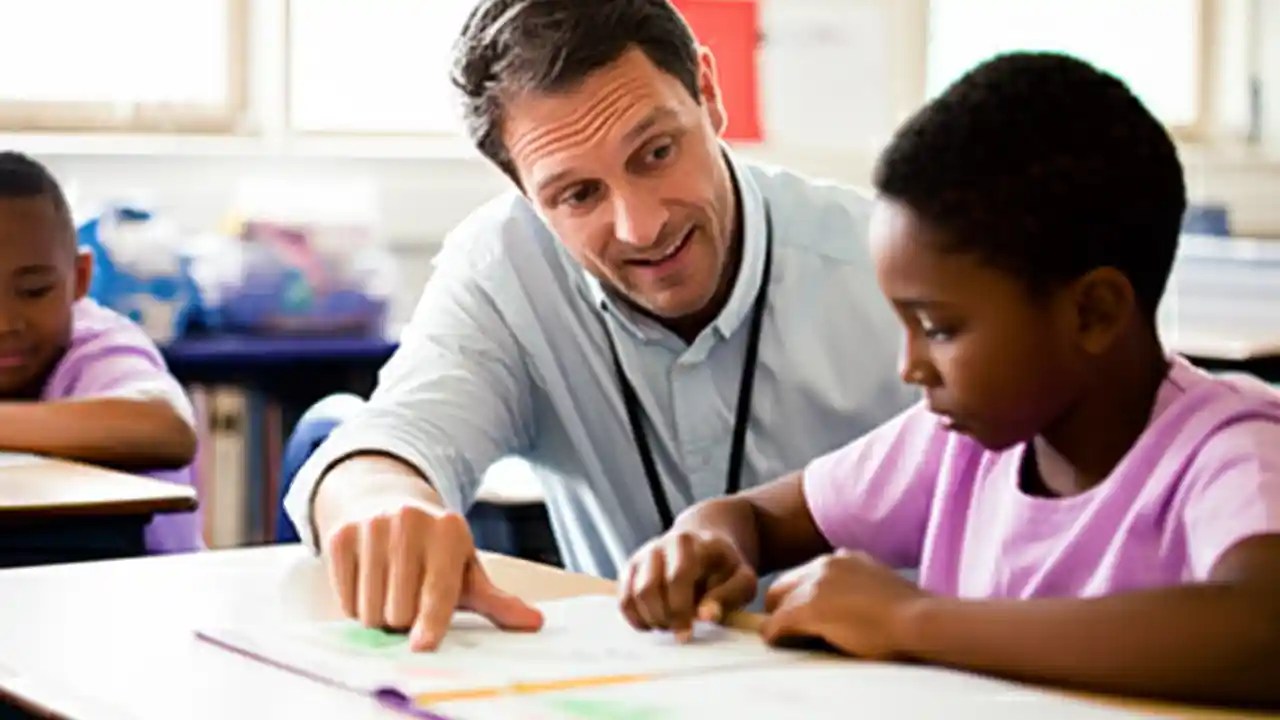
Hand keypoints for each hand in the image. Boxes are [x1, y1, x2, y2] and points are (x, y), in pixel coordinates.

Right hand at [324, 500, 543, 650]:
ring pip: (370, 609)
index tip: (423, 644)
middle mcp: (410, 521)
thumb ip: (496, 600)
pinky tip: (369, 582)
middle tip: (410, 602)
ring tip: (391, 591)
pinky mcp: (341, 536)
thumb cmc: (432, 549)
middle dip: (405, 621)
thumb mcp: (465, 568)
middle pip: (400, 610)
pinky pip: (345, 599)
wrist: (385, 501)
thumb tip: (534, 622)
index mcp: (449, 530)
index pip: (439, 589)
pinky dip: (356, 605)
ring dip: (379, 616)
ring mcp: (372, 525)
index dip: (431, 620)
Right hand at [619, 530, 757, 640]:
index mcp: (692, 544)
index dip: (679, 609)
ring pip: (633, 595)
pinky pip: (623, 599)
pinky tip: (654, 624)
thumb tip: (705, 616)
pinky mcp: (631, 568)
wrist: (705, 546)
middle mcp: (662, 544)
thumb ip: (729, 596)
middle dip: (663, 617)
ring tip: (669, 626)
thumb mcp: (742, 579)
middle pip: (649, 588)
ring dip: (650, 619)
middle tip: (680, 632)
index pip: (678, 576)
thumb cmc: (725, 568)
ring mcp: (643, 555)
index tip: (686, 633)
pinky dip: (635, 618)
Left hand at [760, 549, 926, 659]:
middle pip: (783, 585)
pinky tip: (786, 647)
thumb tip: (845, 613)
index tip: (808, 620)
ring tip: (793, 643)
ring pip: (777, 603)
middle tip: (793, 634)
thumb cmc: (913, 616)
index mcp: (844, 558)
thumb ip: (858, 590)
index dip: (800, 599)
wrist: (921, 621)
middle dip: (783, 608)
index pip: (804, 576)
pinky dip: (777, 638)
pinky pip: (776, 625)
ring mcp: (816, 583)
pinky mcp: (809, 607)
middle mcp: (826, 564)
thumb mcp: (881, 589)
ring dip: (782, 624)